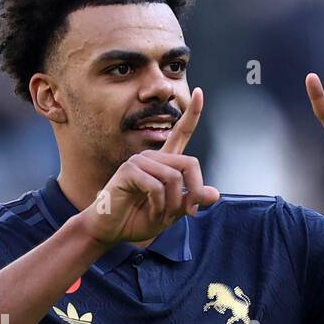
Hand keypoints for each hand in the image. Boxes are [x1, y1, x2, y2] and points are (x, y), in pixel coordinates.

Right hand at [75, 86, 220, 248]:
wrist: (109, 230)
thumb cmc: (136, 219)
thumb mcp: (171, 212)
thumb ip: (190, 200)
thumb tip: (214, 194)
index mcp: (163, 163)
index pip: (180, 134)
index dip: (192, 114)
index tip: (200, 92)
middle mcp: (152, 157)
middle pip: (190, 162)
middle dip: (194, 191)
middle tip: (190, 212)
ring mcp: (139, 161)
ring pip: (174, 177)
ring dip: (173, 203)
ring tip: (162, 215)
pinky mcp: (129, 170)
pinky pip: (157, 186)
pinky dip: (159, 205)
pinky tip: (151, 212)